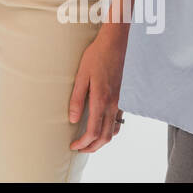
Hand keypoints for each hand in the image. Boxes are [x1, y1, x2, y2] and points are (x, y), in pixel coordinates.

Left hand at [67, 32, 126, 152]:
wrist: (114, 44)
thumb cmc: (95, 57)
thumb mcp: (81, 75)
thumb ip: (77, 99)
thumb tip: (72, 119)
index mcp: (101, 100)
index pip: (93, 131)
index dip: (83, 143)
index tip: (73, 145)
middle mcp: (112, 104)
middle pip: (105, 137)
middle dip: (92, 147)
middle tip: (78, 149)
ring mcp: (118, 102)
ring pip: (113, 131)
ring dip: (101, 141)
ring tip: (88, 142)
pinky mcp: (120, 99)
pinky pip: (118, 122)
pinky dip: (110, 132)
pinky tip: (101, 129)